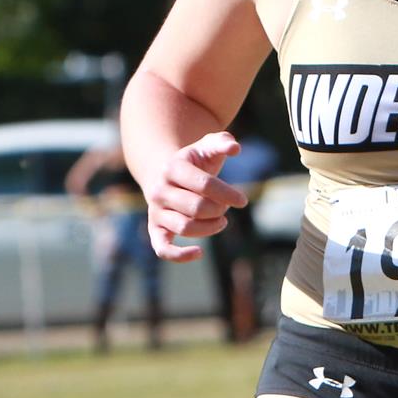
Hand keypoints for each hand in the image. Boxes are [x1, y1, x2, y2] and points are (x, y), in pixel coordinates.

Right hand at [146, 131, 248, 260]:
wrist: (167, 175)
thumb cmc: (195, 162)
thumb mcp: (207, 146)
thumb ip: (222, 142)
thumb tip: (235, 148)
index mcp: (172, 168)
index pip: (204, 185)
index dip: (227, 194)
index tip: (242, 201)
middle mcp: (159, 190)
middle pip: (197, 208)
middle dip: (219, 209)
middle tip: (226, 207)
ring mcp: (155, 211)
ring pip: (185, 227)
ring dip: (210, 228)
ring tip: (221, 221)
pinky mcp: (155, 230)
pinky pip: (162, 249)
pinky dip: (179, 255)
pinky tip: (199, 253)